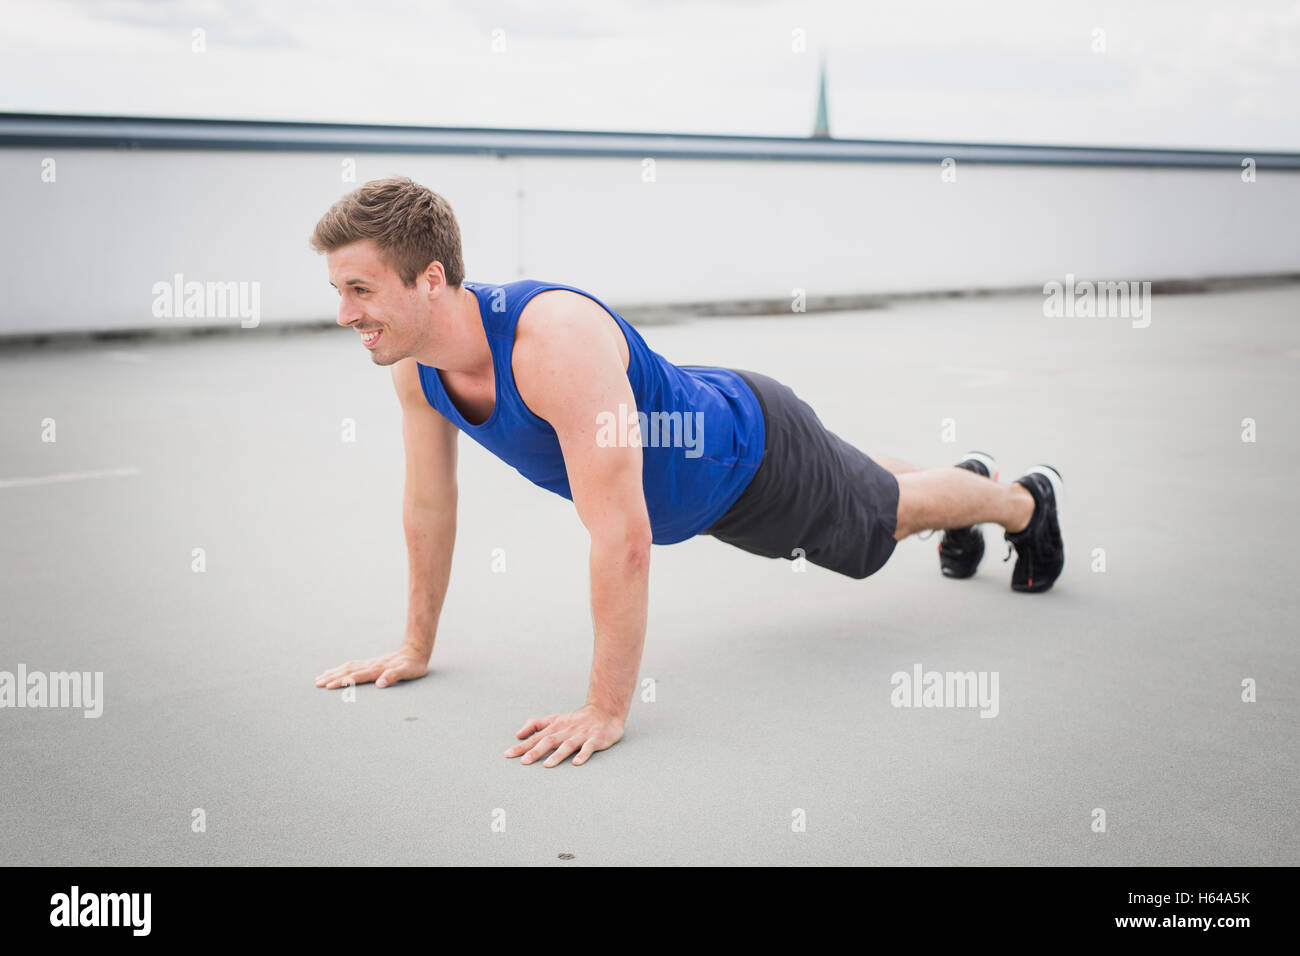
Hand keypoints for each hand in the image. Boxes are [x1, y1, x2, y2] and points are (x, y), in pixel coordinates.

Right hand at [314, 645, 428, 689]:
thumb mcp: (407, 672)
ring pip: (347, 667)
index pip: (356, 676)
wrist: (415, 651)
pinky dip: (341, 668)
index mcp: (377, 669)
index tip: (329, 686)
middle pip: (347, 671)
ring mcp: (369, 663)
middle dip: (332, 677)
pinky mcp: (370, 663)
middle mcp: (370, 665)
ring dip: (333, 672)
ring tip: (320, 677)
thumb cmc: (412, 665)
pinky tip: (335, 670)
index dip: (343, 682)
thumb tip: (380, 684)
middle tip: (317, 683)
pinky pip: (352, 665)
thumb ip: (393, 676)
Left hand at [504, 704, 625, 766]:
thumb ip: (536, 725)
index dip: (522, 746)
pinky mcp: (595, 739)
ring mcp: (581, 735)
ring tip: (547, 765)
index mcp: (556, 726)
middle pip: (549, 741)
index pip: (536, 737)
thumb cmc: (578, 719)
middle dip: (536, 751)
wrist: (605, 711)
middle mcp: (566, 730)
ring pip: (567, 745)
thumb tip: (518, 734)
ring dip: (557, 755)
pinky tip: (576, 763)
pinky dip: (582, 755)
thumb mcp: (555, 718)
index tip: (508, 755)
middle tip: (523, 762)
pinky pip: (588, 748)